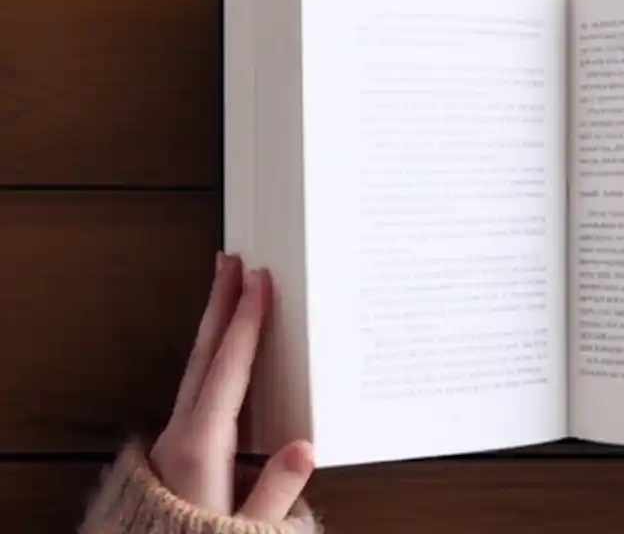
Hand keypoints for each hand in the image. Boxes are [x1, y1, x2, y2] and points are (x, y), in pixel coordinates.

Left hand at [150, 254, 313, 520]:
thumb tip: (305, 448)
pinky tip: (224, 353)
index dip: (246, 322)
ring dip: (213, 328)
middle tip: (232, 261)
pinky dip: (211, 357)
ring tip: (226, 291)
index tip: (258, 282)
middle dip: (219, 305)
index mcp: (199, 447)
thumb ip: (277, 491)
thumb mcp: (248, 526)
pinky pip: (196, 388)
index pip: (228, 369)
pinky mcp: (176, 450)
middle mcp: (181, 436)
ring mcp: (174, 441)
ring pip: (196, 369)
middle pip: (204, 356)